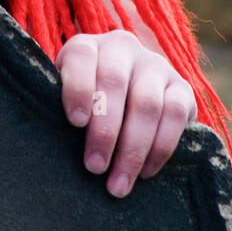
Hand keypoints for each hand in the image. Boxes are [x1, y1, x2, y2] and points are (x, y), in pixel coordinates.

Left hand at [55, 30, 196, 197]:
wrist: (128, 97)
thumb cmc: (84, 108)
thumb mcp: (64, 101)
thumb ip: (58, 112)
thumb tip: (49, 147)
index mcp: (87, 46)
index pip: (82, 56)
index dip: (78, 88)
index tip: (75, 122)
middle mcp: (122, 48)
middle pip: (115, 82)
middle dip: (104, 130)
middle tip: (94, 168)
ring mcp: (155, 64)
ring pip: (147, 103)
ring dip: (132, 148)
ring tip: (118, 184)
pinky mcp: (182, 87)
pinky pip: (176, 115)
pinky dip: (161, 147)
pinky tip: (145, 172)